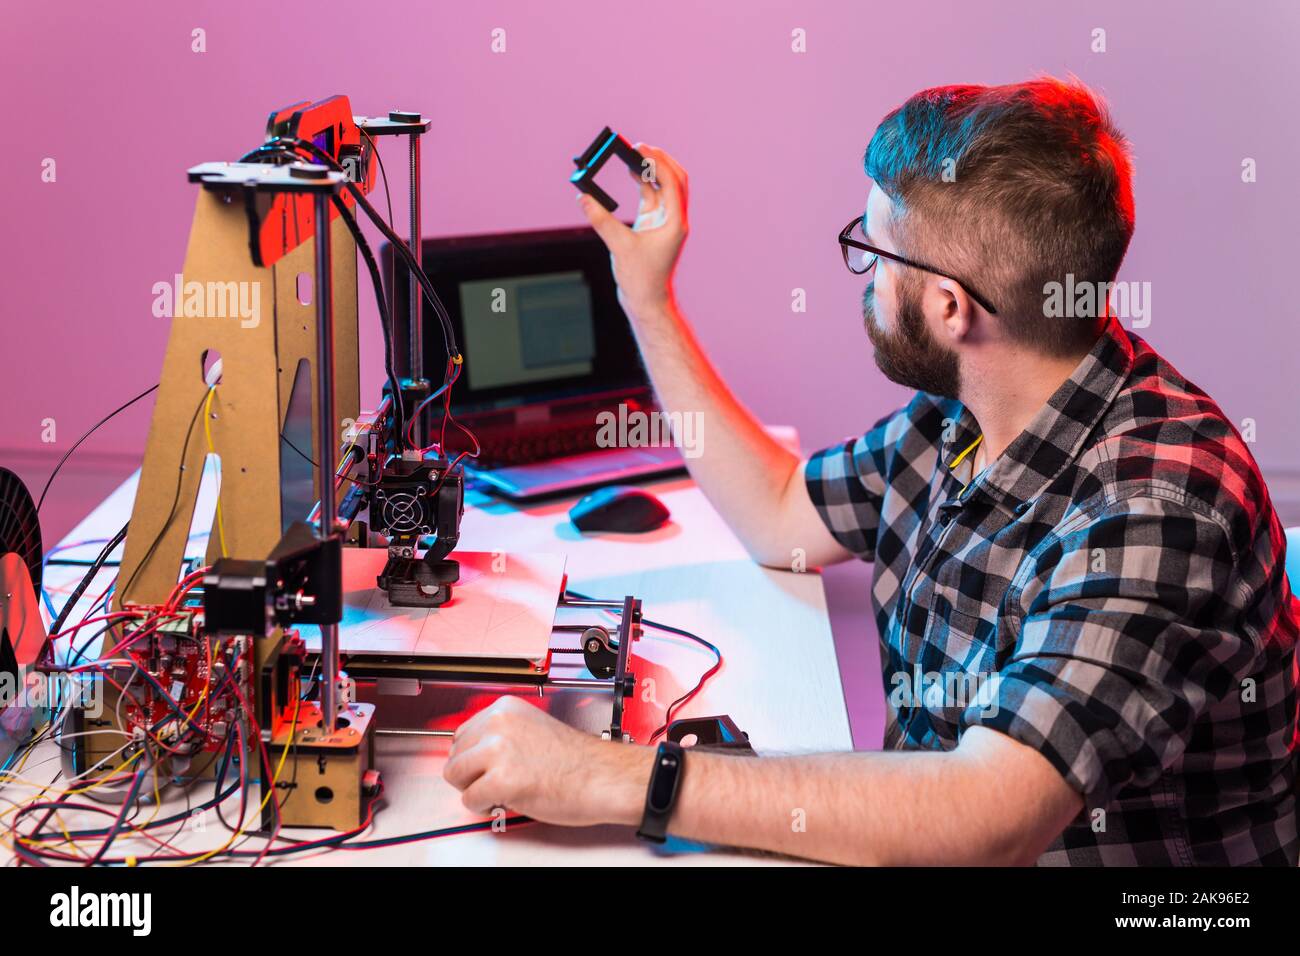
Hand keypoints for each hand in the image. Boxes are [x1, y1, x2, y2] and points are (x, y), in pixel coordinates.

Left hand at [443, 696, 653, 826]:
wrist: (603, 777)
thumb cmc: (578, 759)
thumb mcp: (534, 728)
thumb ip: (503, 733)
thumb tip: (475, 750)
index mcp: (506, 708)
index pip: (462, 733)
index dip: (475, 756)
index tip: (489, 766)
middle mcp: (498, 723)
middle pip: (455, 754)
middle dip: (472, 772)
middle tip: (500, 780)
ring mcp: (498, 750)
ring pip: (455, 775)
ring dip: (475, 789)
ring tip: (503, 790)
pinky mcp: (501, 780)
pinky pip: (469, 800)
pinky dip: (484, 807)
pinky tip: (508, 800)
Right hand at [577, 143, 688, 317]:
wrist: (646, 300)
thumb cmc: (640, 279)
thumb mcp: (619, 247)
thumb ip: (601, 220)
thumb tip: (583, 197)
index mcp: (674, 223)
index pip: (672, 183)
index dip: (657, 163)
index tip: (641, 148)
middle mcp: (674, 218)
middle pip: (674, 179)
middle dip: (659, 160)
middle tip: (639, 146)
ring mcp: (665, 220)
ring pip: (663, 185)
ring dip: (650, 169)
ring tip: (632, 153)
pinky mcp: (654, 223)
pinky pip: (651, 195)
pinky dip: (643, 182)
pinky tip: (630, 170)